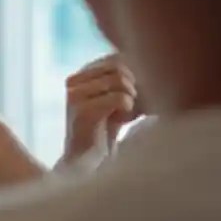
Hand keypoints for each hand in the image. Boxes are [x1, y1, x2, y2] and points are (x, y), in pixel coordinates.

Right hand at [60, 53, 139, 169]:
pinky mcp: (82, 111)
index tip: (134, 97)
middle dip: (133, 87)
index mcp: (81, 73)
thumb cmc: (106, 130)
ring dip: (131, 98)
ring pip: (120, 80)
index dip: (134, 75)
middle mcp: (74, 80)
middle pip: (120, 66)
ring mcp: (74, 95)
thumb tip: (147, 60)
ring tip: (124, 114)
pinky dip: (127, 109)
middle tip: (130, 107)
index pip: (117, 57)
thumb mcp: (116, 96)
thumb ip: (126, 78)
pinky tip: (119, 121)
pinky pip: (119, 97)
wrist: (89, 162)